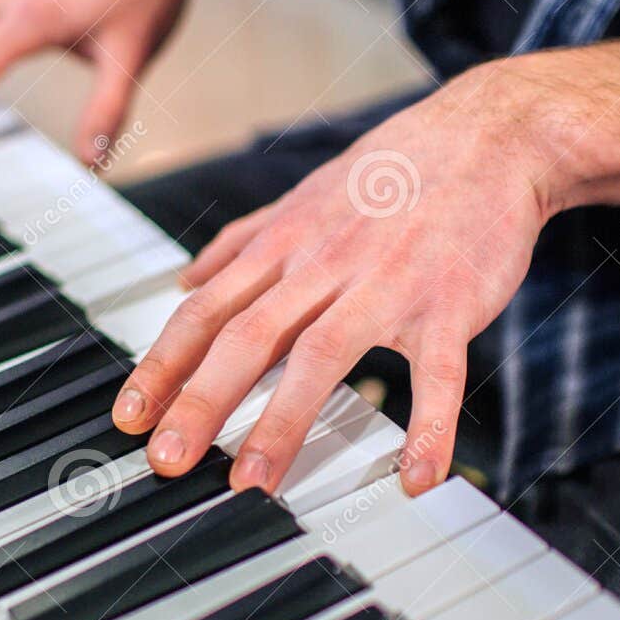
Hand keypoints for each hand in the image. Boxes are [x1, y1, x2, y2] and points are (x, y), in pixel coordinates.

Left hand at [111, 66, 564, 495]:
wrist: (490, 136)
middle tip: (167, 460)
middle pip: (247, 336)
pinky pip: (437, 374)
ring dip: (283, 423)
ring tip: (254, 484)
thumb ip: (243, 242)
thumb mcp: (305, 196)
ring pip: (322, 355)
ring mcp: (386, 284)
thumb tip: (187, 278)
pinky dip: (428, 427)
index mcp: (285, 245)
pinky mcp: (449, 304)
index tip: (129, 415)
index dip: (162, 365)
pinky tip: (416, 477)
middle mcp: (324, 264)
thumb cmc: (397, 173)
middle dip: (200, 401)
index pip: (206, 310)